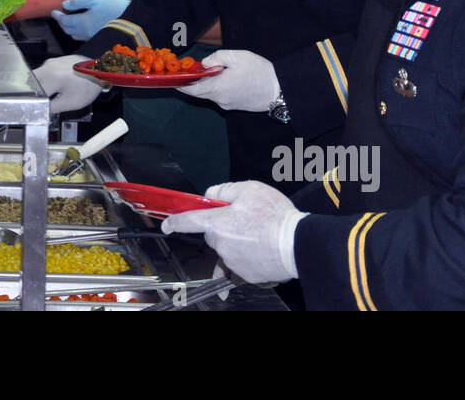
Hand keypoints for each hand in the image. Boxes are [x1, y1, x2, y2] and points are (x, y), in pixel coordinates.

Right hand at [33, 54, 101, 113]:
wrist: (99, 72)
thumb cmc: (89, 85)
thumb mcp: (71, 102)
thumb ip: (52, 108)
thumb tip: (41, 112)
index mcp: (51, 77)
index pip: (33, 94)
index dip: (34, 104)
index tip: (36, 109)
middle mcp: (48, 67)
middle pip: (30, 83)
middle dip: (33, 95)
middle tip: (41, 103)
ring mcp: (50, 62)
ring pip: (36, 77)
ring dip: (39, 88)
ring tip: (50, 95)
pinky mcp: (54, 61)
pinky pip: (43, 73)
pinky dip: (45, 81)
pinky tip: (55, 87)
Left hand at [50, 0, 129, 40]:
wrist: (131, 19)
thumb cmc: (113, 6)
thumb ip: (78, 1)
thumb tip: (64, 4)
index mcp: (83, 22)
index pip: (64, 21)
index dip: (57, 16)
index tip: (53, 11)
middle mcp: (85, 32)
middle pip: (67, 30)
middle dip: (61, 23)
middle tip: (58, 15)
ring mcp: (92, 37)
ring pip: (74, 35)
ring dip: (68, 28)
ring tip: (67, 19)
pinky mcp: (98, 39)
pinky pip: (82, 37)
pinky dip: (76, 32)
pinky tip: (80, 25)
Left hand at [162, 181, 305, 284]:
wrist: (298, 244)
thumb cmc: (274, 215)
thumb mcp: (249, 189)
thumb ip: (225, 190)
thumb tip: (212, 195)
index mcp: (216, 223)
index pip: (188, 222)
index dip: (174, 222)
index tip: (167, 225)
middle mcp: (220, 245)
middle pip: (213, 233)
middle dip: (223, 225)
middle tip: (245, 218)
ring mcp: (232, 262)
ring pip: (227, 247)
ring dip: (237, 240)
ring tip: (259, 232)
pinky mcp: (246, 274)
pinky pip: (240, 261)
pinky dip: (248, 254)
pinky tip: (262, 247)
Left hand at [178, 49, 279, 111]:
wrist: (280, 90)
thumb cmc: (259, 72)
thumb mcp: (237, 57)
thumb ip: (217, 58)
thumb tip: (205, 64)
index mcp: (217, 87)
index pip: (191, 89)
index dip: (180, 84)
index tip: (172, 80)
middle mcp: (220, 99)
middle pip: (199, 93)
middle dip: (191, 84)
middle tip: (186, 73)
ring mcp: (228, 104)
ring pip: (210, 94)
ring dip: (205, 85)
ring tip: (207, 72)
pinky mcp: (235, 105)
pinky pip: (220, 96)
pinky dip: (216, 88)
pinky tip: (222, 78)